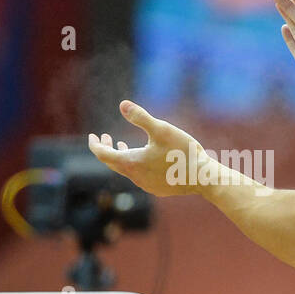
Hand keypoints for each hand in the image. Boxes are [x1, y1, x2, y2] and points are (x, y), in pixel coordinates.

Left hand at [87, 100, 209, 196]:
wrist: (202, 177)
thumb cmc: (182, 152)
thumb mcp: (161, 129)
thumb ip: (141, 117)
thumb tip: (123, 104)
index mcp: (131, 163)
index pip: (103, 155)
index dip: (95, 145)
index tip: (92, 136)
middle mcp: (135, 177)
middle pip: (112, 163)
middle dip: (106, 149)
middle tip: (103, 137)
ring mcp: (146, 185)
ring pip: (126, 170)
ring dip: (121, 156)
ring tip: (122, 145)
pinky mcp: (157, 189)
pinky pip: (140, 176)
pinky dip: (135, 164)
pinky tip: (145, 158)